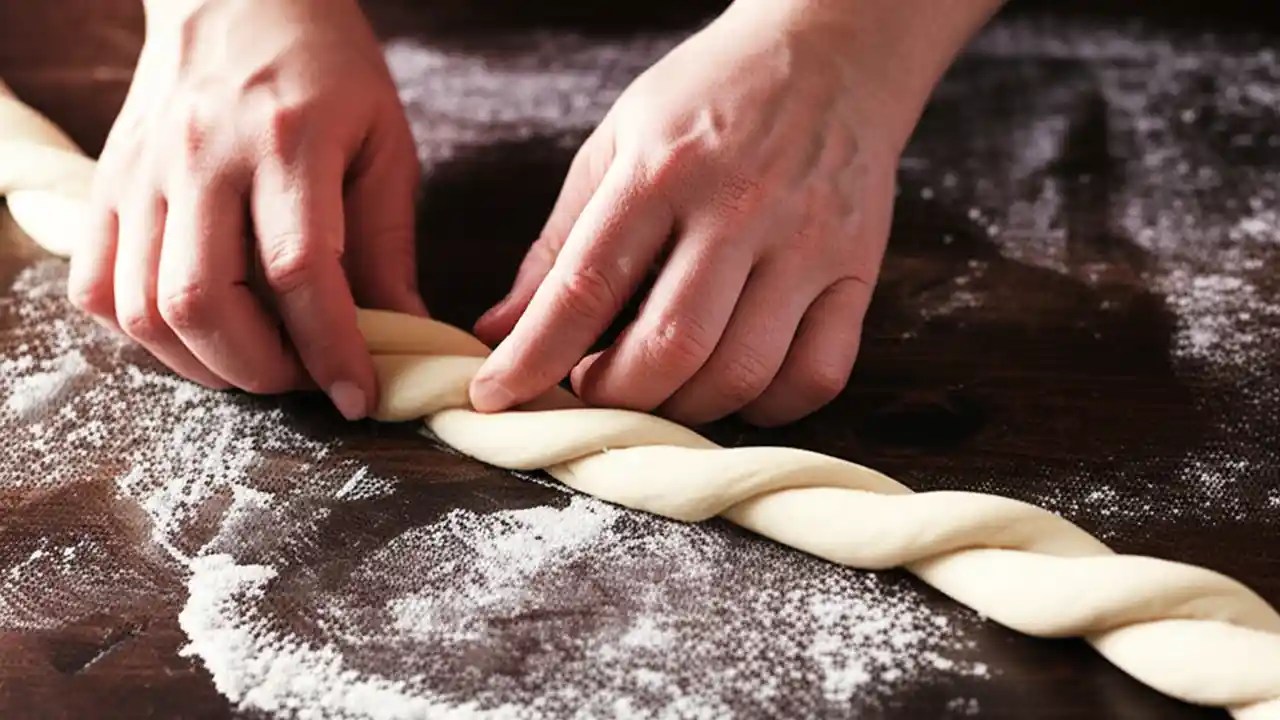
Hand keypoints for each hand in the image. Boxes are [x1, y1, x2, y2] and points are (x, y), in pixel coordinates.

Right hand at [68, 0, 424, 419]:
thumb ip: (389, 244)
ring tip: (257, 360)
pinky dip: (144, 332)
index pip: (300, 271)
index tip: (360, 396)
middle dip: (261, 370)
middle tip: (305, 377)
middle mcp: (202, 157)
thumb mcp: (384, 145)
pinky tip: (197, 328)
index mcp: (287, 141)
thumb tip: (404, 334)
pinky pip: (98, 287)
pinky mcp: (108, 184)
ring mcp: (143, 172)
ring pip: (144, 307)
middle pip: (204, 302)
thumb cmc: (327, 69)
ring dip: (204, 364)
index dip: (332, 351)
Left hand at [470, 2, 912, 425]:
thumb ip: (559, 242)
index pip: (584, 287)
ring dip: (685, 410)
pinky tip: (735, 387)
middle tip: (591, 389)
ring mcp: (808, 242)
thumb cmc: (713, 95)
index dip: (531, 359)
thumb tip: (501, 328)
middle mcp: (738, 207)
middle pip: (669, 348)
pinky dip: (768, 407)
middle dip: (612, 396)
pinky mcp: (858, 269)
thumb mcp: (617, 140)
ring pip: (742, 372)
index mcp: (662, 169)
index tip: (495, 398)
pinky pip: (817, 374)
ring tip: (658, 389)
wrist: (833, 47)